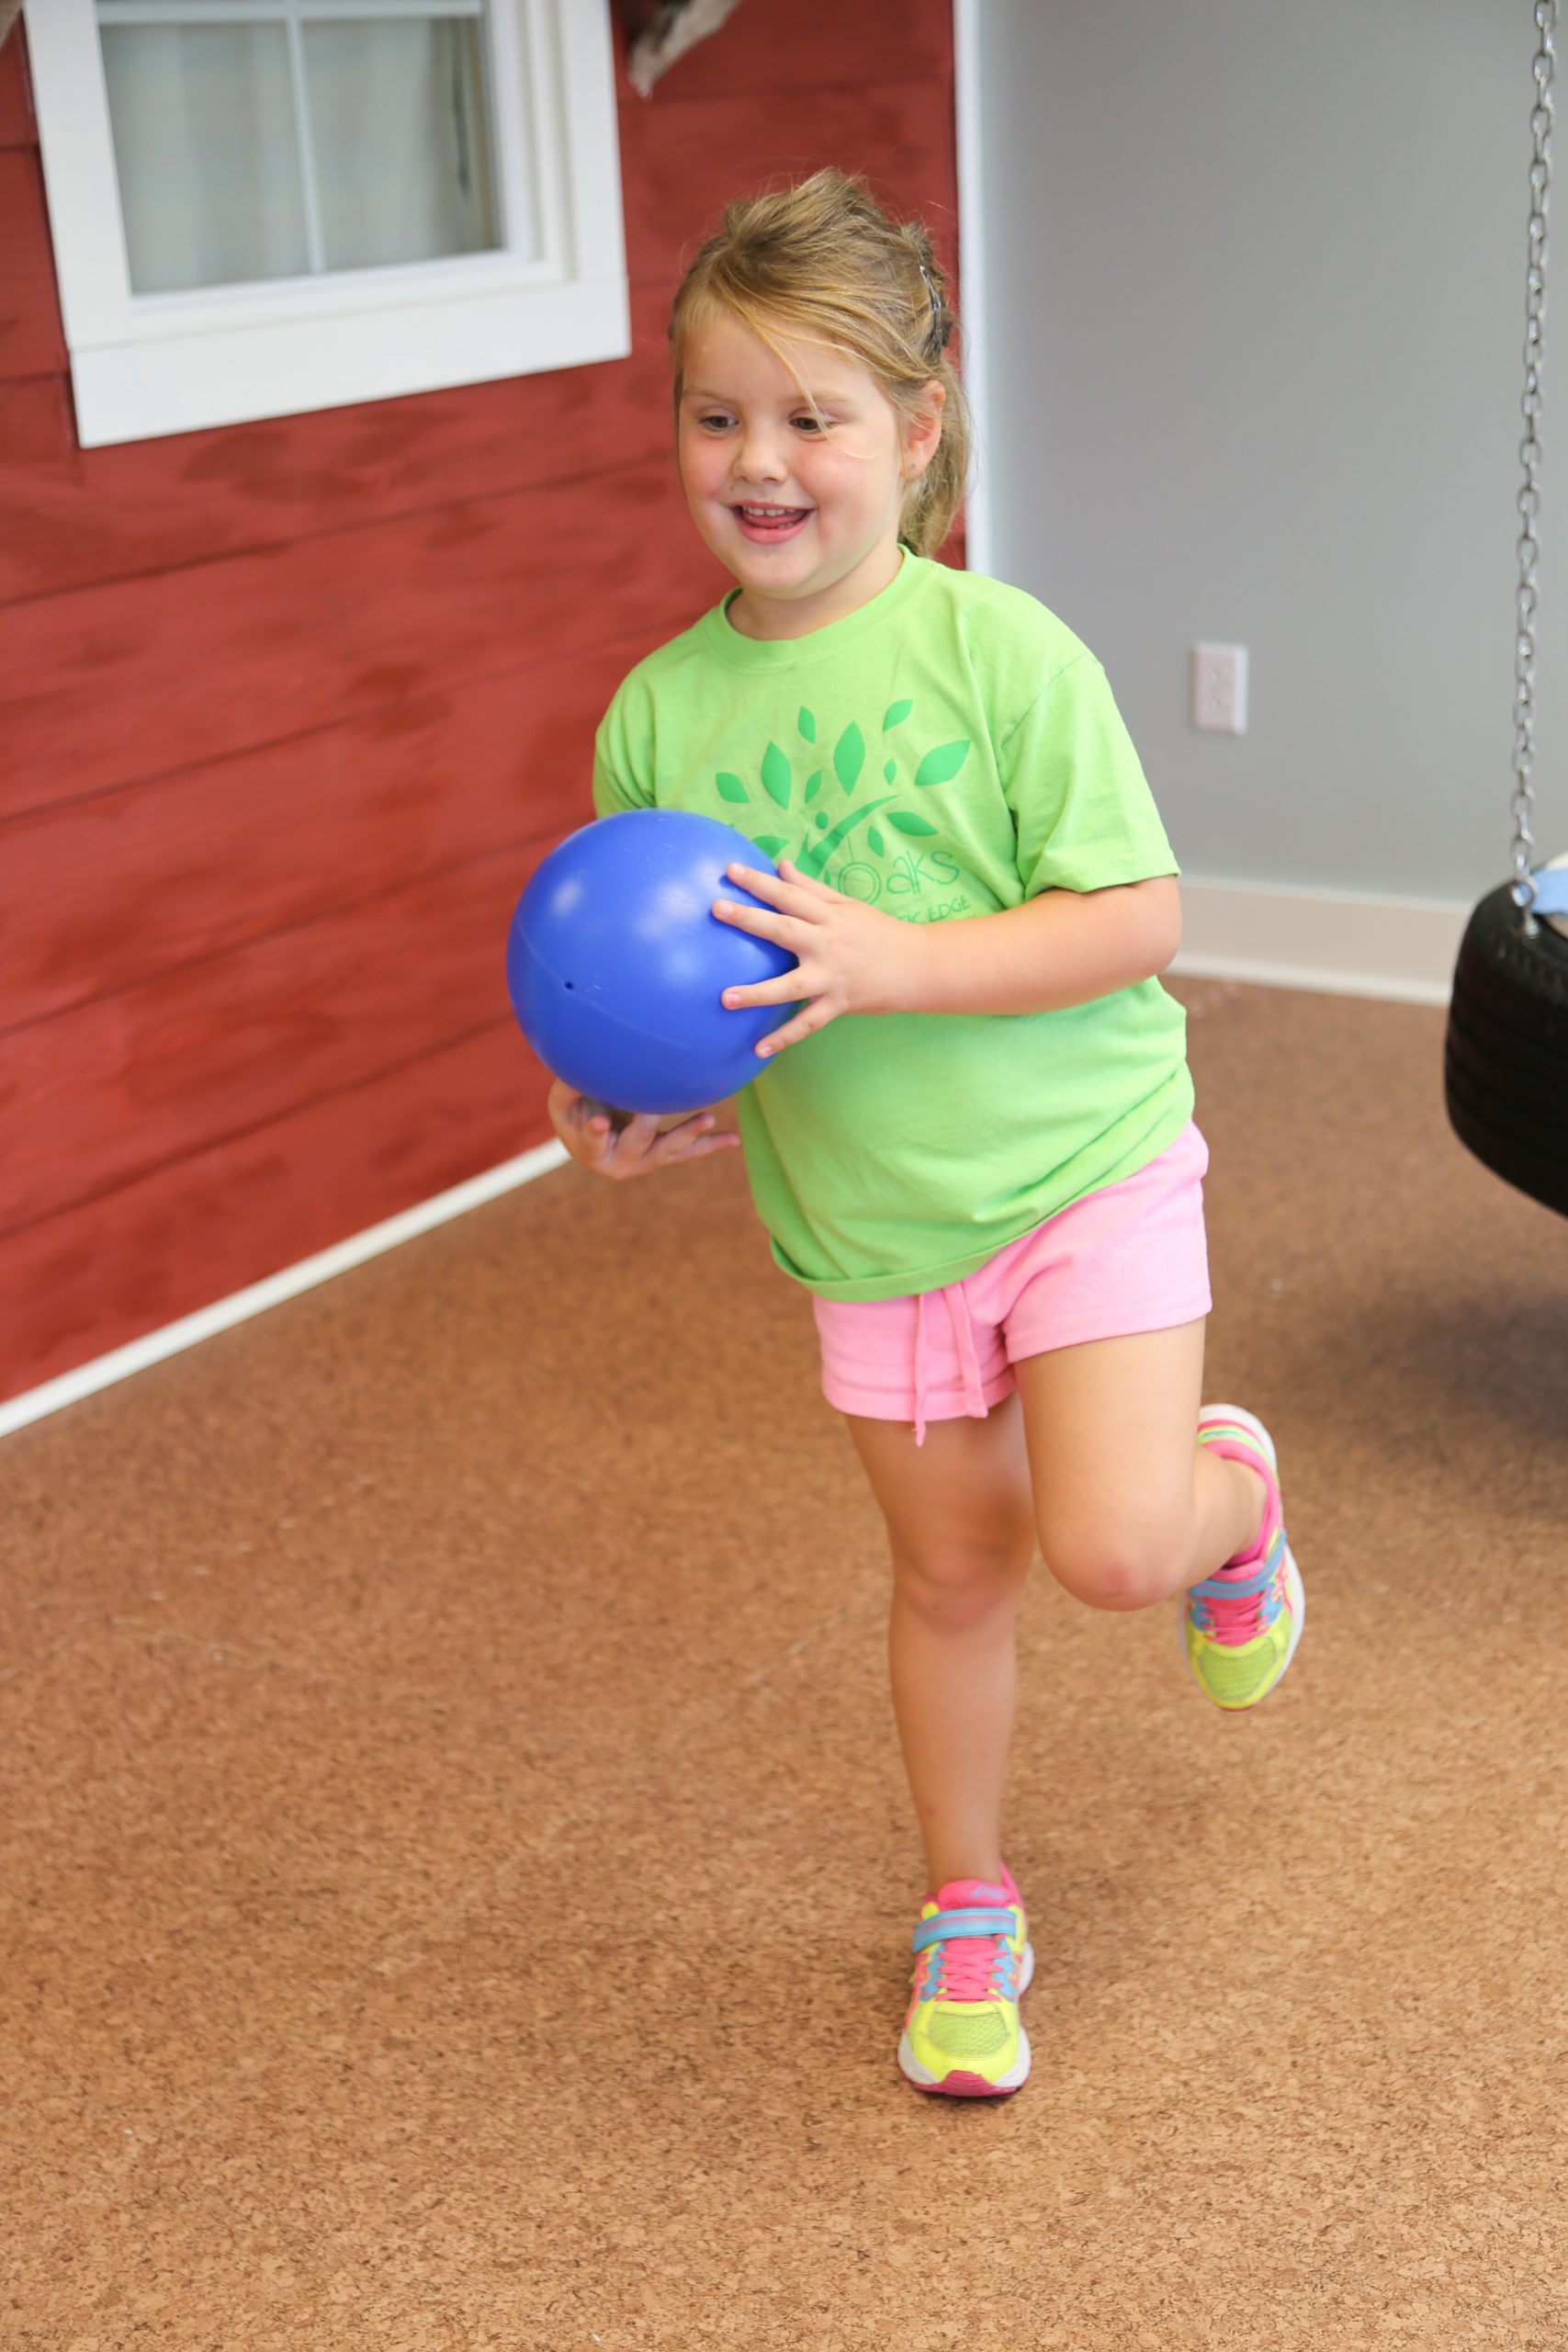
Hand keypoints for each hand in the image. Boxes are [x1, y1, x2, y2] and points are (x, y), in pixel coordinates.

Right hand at [546, 1079, 739, 1180]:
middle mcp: (620, 1163)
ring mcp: (645, 1162)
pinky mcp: (663, 1156)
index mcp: (590, 1150)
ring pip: (669, 1150)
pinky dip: (710, 1144)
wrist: (589, 1140)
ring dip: (689, 1134)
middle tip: (653, 1109)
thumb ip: (569, 1087)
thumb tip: (581, 1056)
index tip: (598, 1122)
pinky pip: (687, 1152)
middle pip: (637, 1142)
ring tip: (707, 1119)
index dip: (595, 1132)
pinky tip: (733, 1140)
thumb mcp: (563, 1102)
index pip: (592, 1140)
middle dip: (647, 1125)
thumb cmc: (573, 1114)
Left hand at [712, 859, 925, 1059]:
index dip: (760, 882)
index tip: (730, 870)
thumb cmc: (879, 932)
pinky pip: (808, 1024)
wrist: (918, 967)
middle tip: (717, 909)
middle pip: (785, 930)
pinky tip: (758, 1050)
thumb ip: (811, 889)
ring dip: (757, 993)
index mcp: (830, 916)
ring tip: (725, 998)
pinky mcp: (838, 1004)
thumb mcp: (847, 905)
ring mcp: (833, 977)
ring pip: (790, 986)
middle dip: (749, 920)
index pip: (790, 895)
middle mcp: (829, 944)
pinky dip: (784, 1038)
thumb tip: (781, 865)